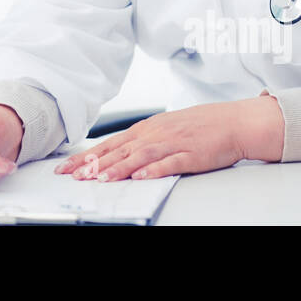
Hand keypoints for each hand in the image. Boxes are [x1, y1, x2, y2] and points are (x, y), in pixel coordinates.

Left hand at [53, 96, 283, 181]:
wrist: (233, 121)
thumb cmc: (199, 125)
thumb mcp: (165, 128)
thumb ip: (142, 141)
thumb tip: (118, 154)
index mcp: (147, 128)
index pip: (110, 143)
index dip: (88, 155)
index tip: (67, 166)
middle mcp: (155, 134)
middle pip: (120, 150)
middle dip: (94, 164)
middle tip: (73, 176)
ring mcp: (173, 143)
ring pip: (140, 156)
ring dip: (119, 168)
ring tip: (101, 179)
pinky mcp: (191, 154)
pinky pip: (170, 163)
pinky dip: (154, 170)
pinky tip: (141, 176)